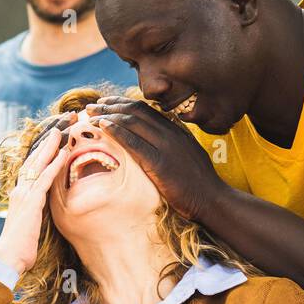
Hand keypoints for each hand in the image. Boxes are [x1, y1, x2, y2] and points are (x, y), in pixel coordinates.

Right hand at [0, 124, 70, 274]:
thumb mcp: (28, 227)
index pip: (30, 169)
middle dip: (46, 142)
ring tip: (61, 131)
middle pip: (33, 160)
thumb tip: (41, 216)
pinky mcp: (31, 201)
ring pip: (38, 164)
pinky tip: (63, 152)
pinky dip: (55, 164)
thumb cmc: (18, 248)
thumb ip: (34, 216)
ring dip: (51, 146)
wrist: (7, 257)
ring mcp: (24, 194)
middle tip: (57, 127)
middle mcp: (19, 191)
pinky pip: (45, 178)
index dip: (40, 154)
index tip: (51, 141)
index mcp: (19, 196)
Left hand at [85, 97, 226, 221]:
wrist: (212, 200)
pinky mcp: (160, 163)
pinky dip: (116, 131)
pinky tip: (103, 127)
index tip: (105, 104)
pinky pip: (134, 142)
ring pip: (132, 122)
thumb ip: (172, 146)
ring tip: (90, 115)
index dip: (122, 104)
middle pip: (135, 111)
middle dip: (111, 106)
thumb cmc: (199, 185)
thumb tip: (153, 144)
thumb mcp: (187, 156)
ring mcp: (166, 146)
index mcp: (176, 131)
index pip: (145, 110)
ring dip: (108, 115)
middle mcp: (171, 133)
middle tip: (91, 106)